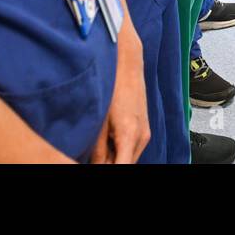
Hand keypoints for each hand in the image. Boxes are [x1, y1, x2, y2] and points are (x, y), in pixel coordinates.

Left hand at [91, 35, 148, 162]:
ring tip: (97, 151)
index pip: (122, 168)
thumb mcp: (99, 122)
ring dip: (114, 158)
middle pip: (126, 164)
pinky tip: (106, 142)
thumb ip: (97, 150)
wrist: (127, 65)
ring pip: (129, 157)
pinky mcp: (143, 129)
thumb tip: (92, 164)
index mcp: (130, 135)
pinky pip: (131, 148)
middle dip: (109, 164)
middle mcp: (142, 137)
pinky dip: (119, 150)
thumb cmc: (113, 87)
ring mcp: (145, 133)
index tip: (93, 165)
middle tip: (90, 158)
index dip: (107, 169)